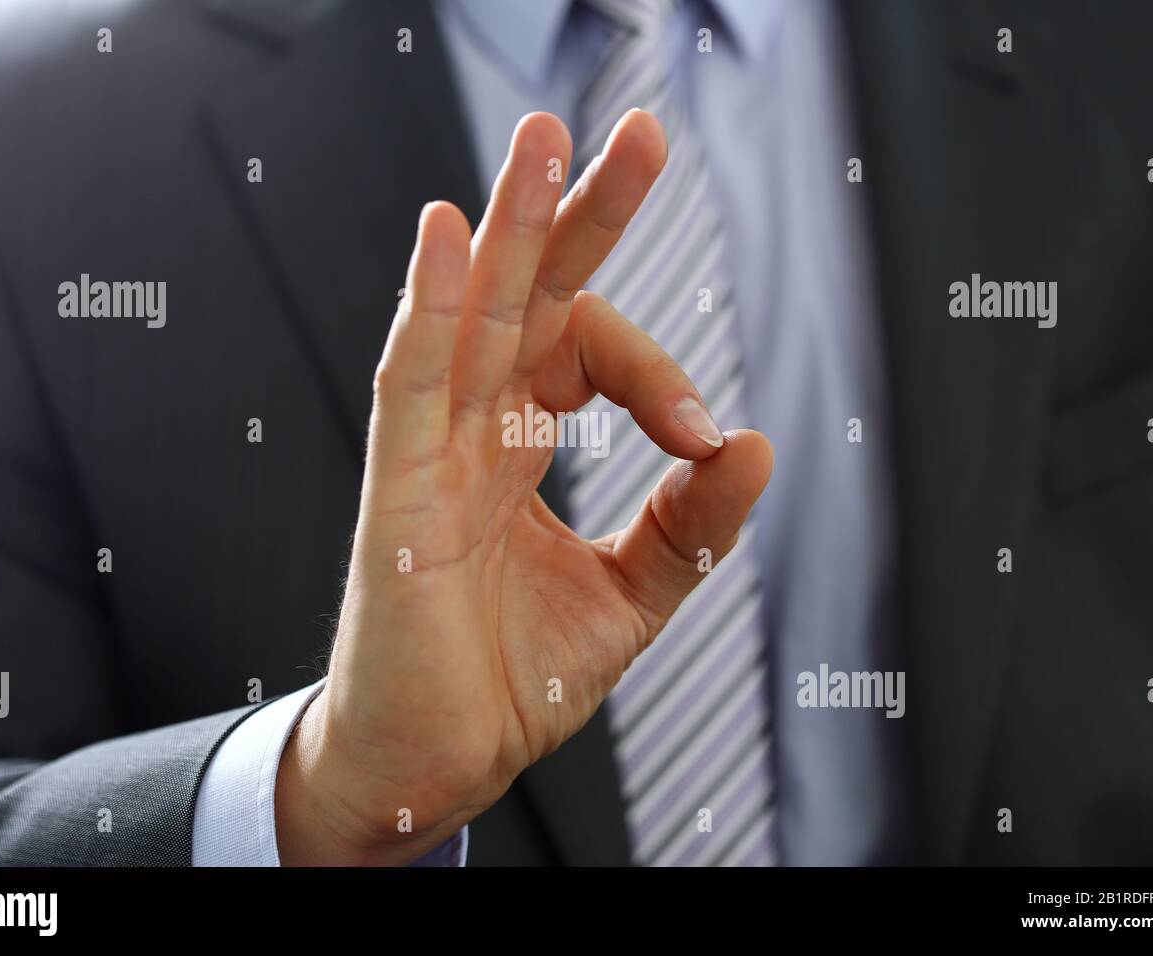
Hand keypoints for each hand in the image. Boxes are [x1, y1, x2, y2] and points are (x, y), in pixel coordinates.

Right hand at [275, 110, 772, 864]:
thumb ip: (688, 529)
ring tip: (544, 139)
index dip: (659, 372)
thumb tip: (756, 447)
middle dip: (578, 211)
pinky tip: (444, 238)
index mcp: (520, 444)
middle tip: (636, 133)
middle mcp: (474, 430)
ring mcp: (430, 453)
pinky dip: (422, 310)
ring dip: (507, 225)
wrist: (440, 766)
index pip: (588, 353)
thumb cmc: (507, 679)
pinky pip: (407, 384)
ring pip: (467, 314)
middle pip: (527, 295)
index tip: (707, 435)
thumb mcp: (628, 598)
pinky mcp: (396, 494)